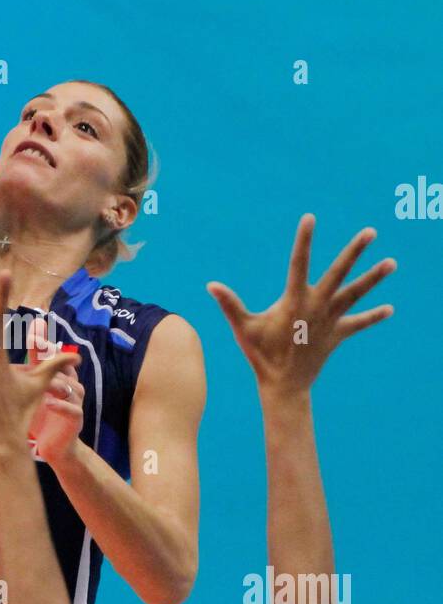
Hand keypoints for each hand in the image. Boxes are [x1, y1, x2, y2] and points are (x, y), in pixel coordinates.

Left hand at [25, 315, 84, 466]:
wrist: (56, 447)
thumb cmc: (41, 414)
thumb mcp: (30, 391)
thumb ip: (21, 369)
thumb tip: (1, 347)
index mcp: (59, 376)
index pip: (52, 354)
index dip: (45, 343)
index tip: (33, 330)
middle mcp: (70, 385)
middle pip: (66, 366)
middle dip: (54, 356)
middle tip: (40, 349)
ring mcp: (75, 402)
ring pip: (72, 386)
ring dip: (58, 382)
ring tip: (46, 380)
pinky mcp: (75, 421)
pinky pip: (73, 410)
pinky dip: (61, 407)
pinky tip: (49, 404)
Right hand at [207, 214, 395, 395]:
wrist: (284, 385)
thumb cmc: (261, 355)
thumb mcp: (243, 328)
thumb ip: (229, 304)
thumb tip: (211, 285)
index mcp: (294, 300)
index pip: (299, 262)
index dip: (304, 239)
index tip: (310, 218)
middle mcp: (317, 306)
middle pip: (340, 273)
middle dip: (355, 251)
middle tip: (371, 231)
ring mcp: (330, 321)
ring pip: (356, 294)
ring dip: (374, 278)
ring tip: (393, 262)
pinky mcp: (337, 335)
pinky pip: (358, 324)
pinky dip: (373, 316)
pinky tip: (390, 309)